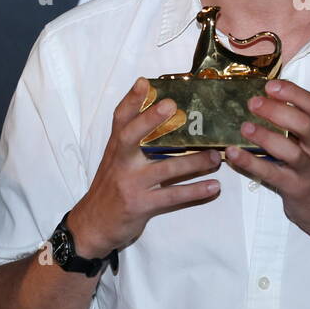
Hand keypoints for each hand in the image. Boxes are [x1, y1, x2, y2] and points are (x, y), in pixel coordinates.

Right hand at [67, 77, 222, 257]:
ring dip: (194, 162)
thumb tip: (157, 115)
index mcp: (115, 149)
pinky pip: (172, 196)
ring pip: (165, 169)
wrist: (93, 226)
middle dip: (149, 120)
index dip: (131, 100)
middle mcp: (120, 163)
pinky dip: (195, 192)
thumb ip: (131, 142)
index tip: (144, 82)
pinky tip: (213, 187)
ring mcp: (130, 184)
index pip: (120, 120)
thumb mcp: (115, 162)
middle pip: (131, 136)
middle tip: (172, 106)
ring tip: (217, 157)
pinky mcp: (140, 205)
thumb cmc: (111, 188)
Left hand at [224, 79, 309, 235]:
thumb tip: (265, 99)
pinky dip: (250, 163)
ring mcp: (308, 169)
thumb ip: (298, 123)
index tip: (270, 85)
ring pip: (290, 151)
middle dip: (277, 110)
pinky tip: (233, 154)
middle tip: (253, 102)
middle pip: (303, 124)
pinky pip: (271, 174)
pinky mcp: (295, 188)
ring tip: (244, 127)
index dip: (292, 92)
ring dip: (265, 136)